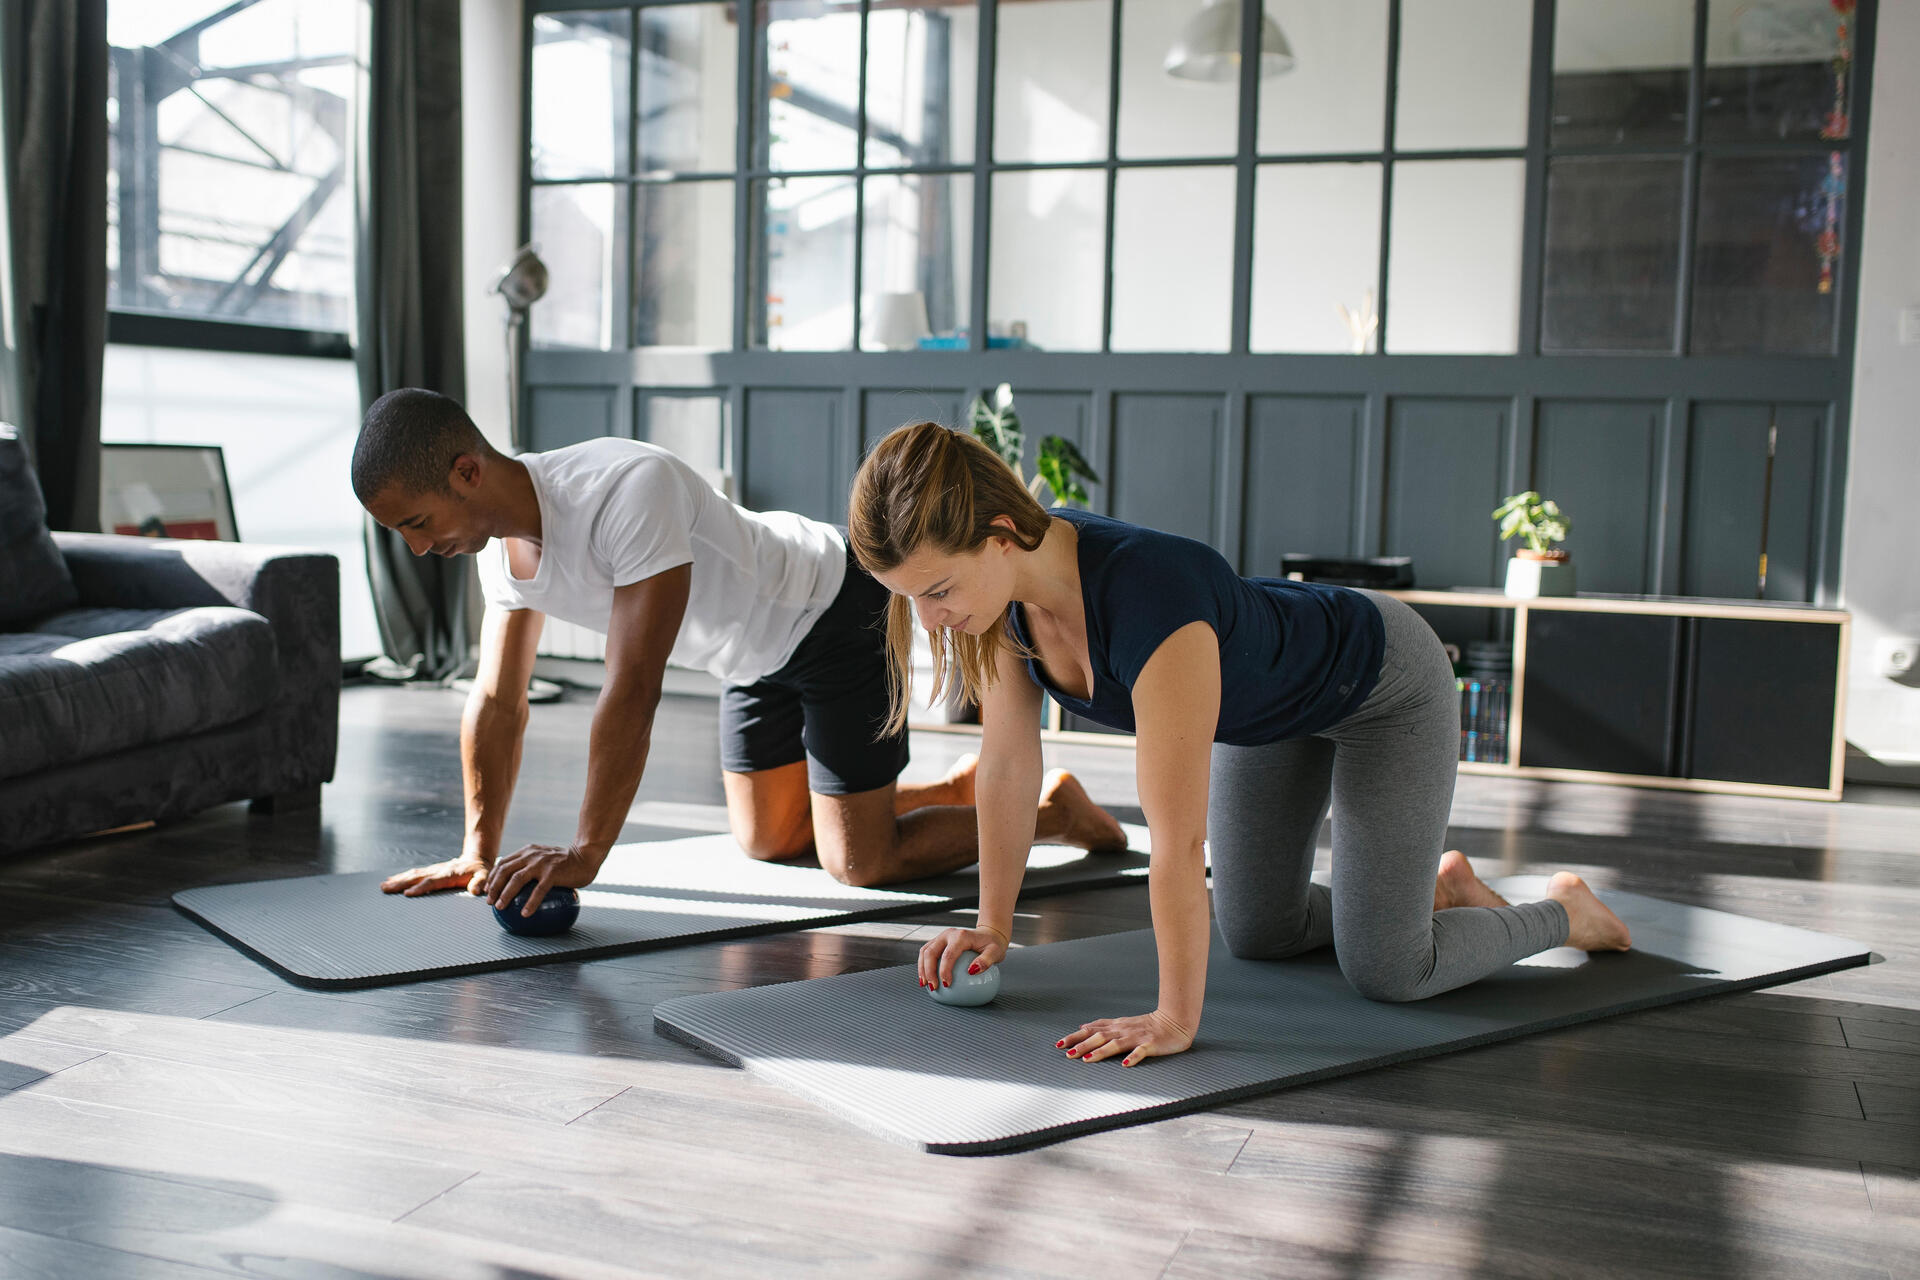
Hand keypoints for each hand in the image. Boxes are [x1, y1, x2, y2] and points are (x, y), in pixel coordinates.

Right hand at [380, 854, 489, 896]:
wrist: (477, 859)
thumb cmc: (481, 871)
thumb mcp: (485, 876)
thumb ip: (480, 882)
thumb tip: (475, 890)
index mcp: (449, 874)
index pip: (432, 882)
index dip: (420, 888)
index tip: (407, 894)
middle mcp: (438, 871)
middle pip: (417, 877)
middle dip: (401, 883)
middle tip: (386, 888)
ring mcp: (433, 870)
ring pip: (413, 874)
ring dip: (398, 880)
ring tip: (384, 886)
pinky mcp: (431, 871)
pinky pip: (414, 874)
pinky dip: (402, 876)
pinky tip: (392, 880)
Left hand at [483, 842, 604, 915]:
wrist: (586, 856)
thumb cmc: (567, 861)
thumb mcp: (546, 858)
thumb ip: (533, 865)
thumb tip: (519, 885)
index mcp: (528, 851)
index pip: (503, 863)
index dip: (492, 877)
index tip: (487, 891)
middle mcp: (531, 855)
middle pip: (505, 871)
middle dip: (493, 887)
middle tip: (490, 902)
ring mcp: (541, 863)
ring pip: (516, 879)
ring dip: (505, 894)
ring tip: (500, 907)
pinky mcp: (553, 873)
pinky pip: (538, 890)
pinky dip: (530, 903)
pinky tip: (525, 914)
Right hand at [917, 924, 1009, 990]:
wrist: (988, 935)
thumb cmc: (992, 945)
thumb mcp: (996, 952)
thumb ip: (986, 961)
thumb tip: (972, 971)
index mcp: (960, 936)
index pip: (948, 955)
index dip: (944, 971)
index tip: (946, 985)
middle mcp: (948, 934)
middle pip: (930, 952)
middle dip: (928, 971)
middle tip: (933, 987)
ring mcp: (941, 937)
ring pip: (925, 952)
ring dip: (922, 969)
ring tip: (925, 984)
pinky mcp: (938, 942)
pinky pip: (926, 953)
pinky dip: (923, 966)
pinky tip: (927, 979)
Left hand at [1058, 1009, 1194, 1067]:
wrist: (1175, 1021)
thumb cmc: (1149, 1025)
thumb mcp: (1123, 1023)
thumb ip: (1104, 1026)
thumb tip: (1083, 1026)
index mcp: (1116, 1026)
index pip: (1091, 1030)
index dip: (1075, 1037)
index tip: (1059, 1044)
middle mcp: (1123, 1031)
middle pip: (1099, 1037)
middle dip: (1082, 1045)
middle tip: (1067, 1054)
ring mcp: (1137, 1038)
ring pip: (1115, 1044)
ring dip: (1100, 1051)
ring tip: (1087, 1059)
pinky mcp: (1151, 1044)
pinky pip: (1140, 1052)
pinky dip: (1132, 1057)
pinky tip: (1125, 1064)